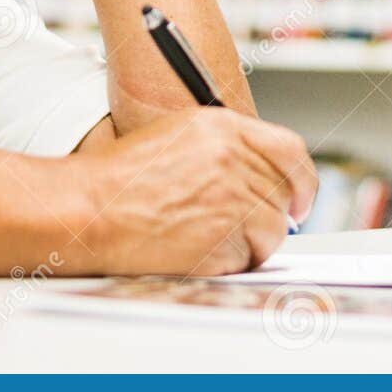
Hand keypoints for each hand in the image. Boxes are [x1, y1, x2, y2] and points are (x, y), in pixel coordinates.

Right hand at [72, 109, 317, 276]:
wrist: (90, 210)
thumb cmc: (121, 178)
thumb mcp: (179, 136)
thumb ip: (228, 147)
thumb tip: (263, 175)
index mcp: (224, 128)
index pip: (291, 151)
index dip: (302, 180)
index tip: (300, 199)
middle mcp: (233, 160)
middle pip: (283, 196)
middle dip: (266, 217)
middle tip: (239, 228)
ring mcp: (232, 201)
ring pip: (272, 231)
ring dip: (249, 243)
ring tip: (207, 239)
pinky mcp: (224, 240)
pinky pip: (248, 259)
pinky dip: (229, 263)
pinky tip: (196, 251)